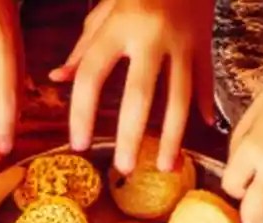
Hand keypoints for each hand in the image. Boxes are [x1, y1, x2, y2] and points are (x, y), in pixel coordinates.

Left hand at [49, 0, 214, 173]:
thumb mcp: (105, 9)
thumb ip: (83, 46)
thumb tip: (57, 80)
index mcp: (119, 26)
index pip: (92, 75)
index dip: (81, 112)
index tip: (77, 143)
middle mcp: (151, 36)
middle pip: (139, 95)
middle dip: (130, 135)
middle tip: (122, 167)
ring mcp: (183, 43)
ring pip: (178, 97)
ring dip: (172, 137)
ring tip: (165, 167)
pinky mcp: (206, 45)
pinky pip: (205, 83)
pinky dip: (203, 107)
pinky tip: (204, 131)